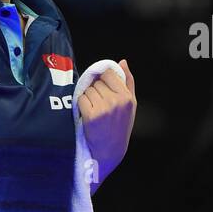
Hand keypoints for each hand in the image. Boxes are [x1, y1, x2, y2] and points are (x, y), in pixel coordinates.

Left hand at [78, 59, 136, 185]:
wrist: (110, 149)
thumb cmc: (120, 125)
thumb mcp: (130, 104)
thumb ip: (128, 81)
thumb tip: (123, 62)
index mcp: (126, 96)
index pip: (109, 73)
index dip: (104, 79)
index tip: (104, 88)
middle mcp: (116, 101)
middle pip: (97, 82)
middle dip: (96, 90)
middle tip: (101, 104)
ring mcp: (103, 108)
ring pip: (88, 90)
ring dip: (88, 98)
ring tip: (95, 110)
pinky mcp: (91, 115)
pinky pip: (81, 99)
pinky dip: (82, 105)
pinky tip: (88, 114)